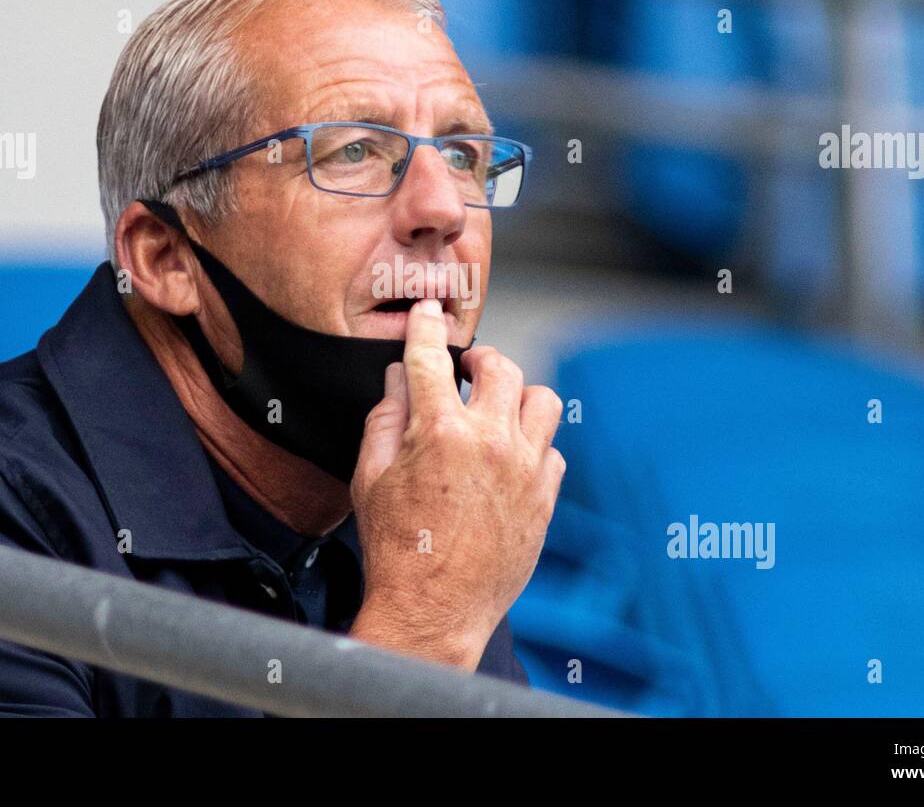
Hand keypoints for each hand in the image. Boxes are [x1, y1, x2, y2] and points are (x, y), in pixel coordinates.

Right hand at [347, 298, 564, 668]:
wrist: (433, 610)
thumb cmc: (394, 546)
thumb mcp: (370, 476)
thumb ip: (386, 417)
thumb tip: (401, 378)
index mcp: (439, 431)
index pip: (432, 358)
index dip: (427, 328)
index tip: (429, 313)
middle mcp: (490, 441)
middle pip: (501, 368)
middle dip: (481, 360)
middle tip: (466, 370)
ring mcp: (525, 469)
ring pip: (544, 400)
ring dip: (518, 397)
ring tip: (497, 409)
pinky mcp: (545, 497)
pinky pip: (553, 450)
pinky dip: (533, 445)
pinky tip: (509, 458)